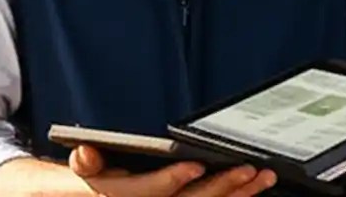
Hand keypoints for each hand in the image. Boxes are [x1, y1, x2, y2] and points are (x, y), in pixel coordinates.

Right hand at [69, 145, 277, 196]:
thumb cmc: (94, 180)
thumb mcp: (81, 171)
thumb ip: (86, 162)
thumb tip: (85, 153)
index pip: (152, 191)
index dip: (172, 179)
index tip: (195, 165)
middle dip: (221, 187)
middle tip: (248, 169)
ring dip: (238, 195)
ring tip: (263, 177)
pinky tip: (254, 189)